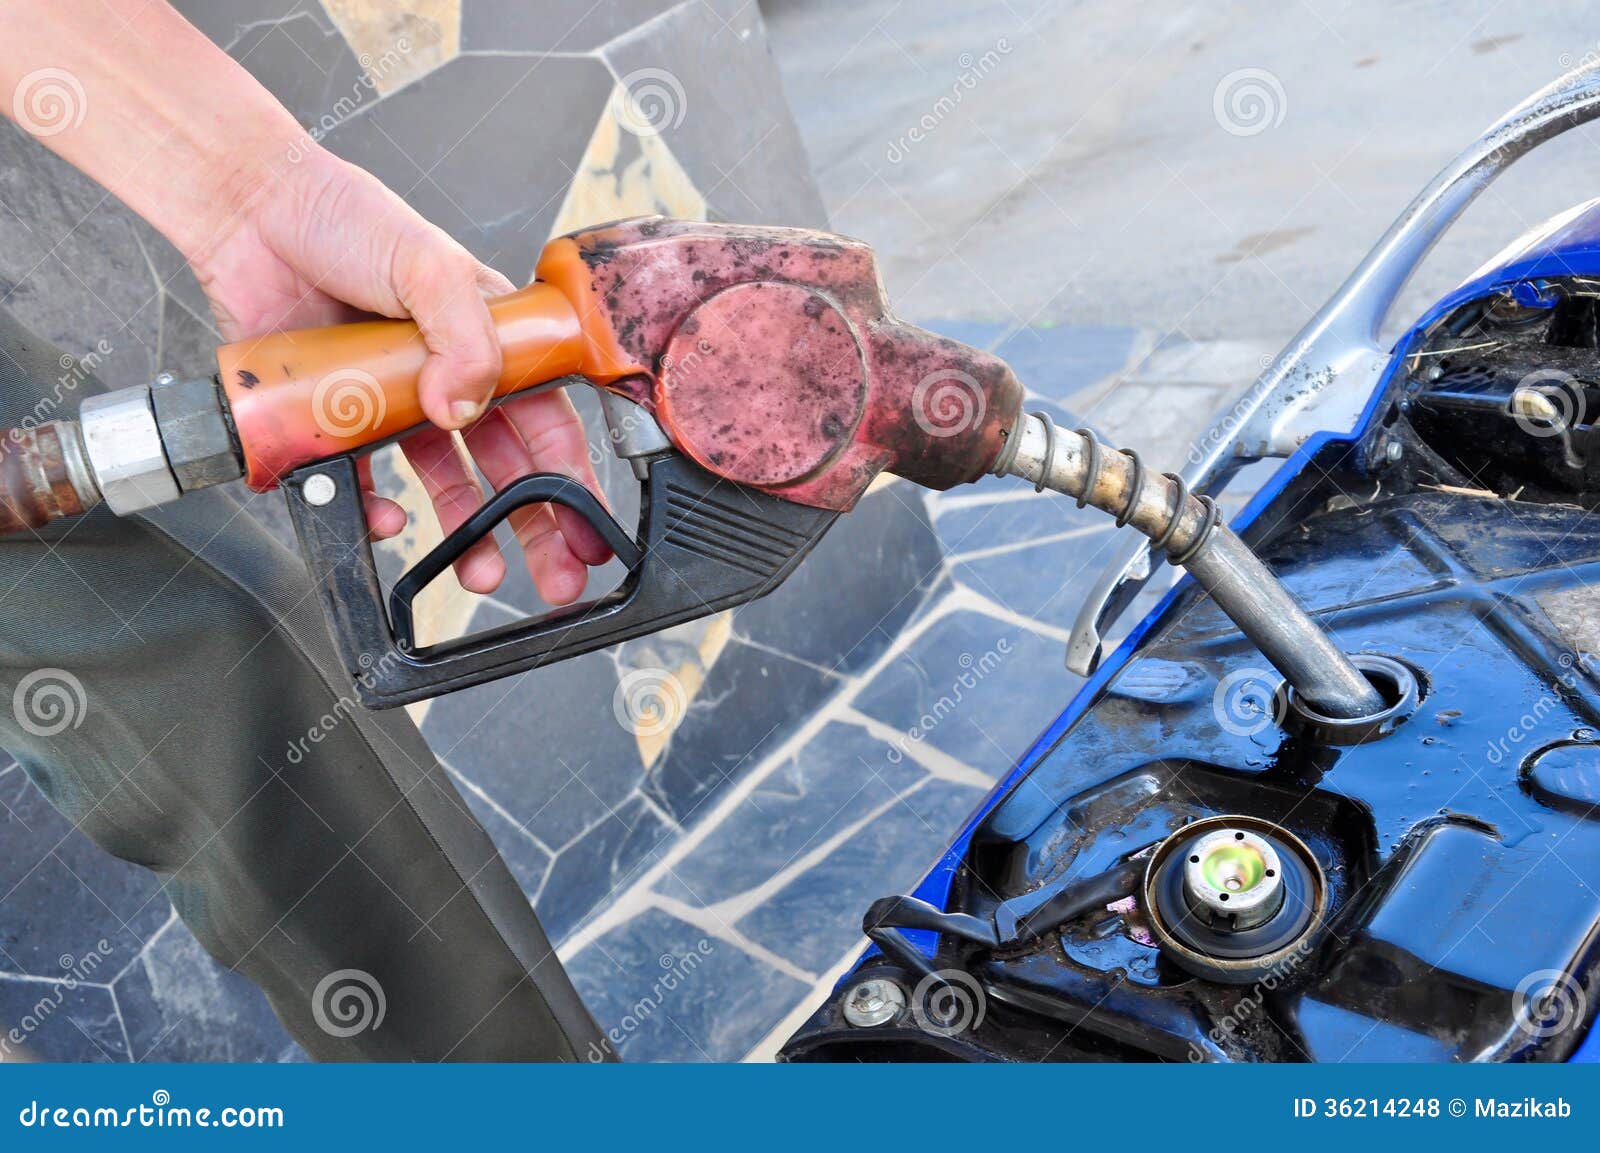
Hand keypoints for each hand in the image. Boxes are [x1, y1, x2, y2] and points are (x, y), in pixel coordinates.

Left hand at [187, 145, 611, 601]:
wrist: (249, 211)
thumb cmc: (345, 217)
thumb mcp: (428, 262)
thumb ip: (464, 335)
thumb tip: (465, 406)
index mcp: (487, 338)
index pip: (546, 417)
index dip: (572, 475)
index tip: (590, 526)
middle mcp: (445, 374)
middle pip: (505, 465)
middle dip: (535, 525)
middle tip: (555, 577)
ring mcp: (392, 401)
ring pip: (442, 482)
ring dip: (465, 533)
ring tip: (478, 574)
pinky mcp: (336, 418)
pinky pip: (361, 481)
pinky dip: (374, 509)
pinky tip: (387, 521)